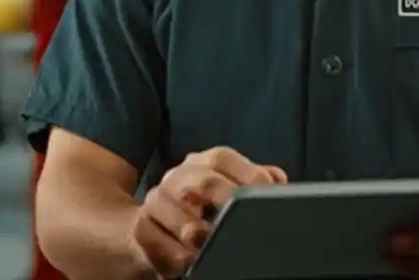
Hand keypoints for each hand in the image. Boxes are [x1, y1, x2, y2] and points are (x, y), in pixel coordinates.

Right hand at [130, 147, 286, 278]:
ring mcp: (157, 200)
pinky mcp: (140, 226)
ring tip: (206, 241)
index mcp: (201, 163)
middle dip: (225, 199)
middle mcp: (177, 176)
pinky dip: (172, 250)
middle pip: (201, 180)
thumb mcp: (226, 192)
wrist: (148, 228)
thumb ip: (251, 183)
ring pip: (170, 206)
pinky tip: (188, 259)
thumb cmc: (198, 212)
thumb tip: (278, 180)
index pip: (222, 158)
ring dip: (191, 227)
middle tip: (241, 219)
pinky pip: (152, 235)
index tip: (269, 193)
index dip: (248, 174)